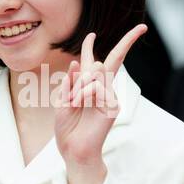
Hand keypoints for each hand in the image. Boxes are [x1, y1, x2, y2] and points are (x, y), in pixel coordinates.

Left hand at [54, 25, 147, 183]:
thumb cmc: (67, 128)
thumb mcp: (62, 101)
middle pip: (109, 60)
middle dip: (115, 46)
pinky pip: (95, 87)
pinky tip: (78, 104)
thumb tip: (77, 63)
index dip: (89, 47)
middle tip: (122, 45)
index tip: (91, 34)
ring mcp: (109, 97)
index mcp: (87, 87)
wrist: (74, 150)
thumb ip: (70, 82)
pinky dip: (82, 93)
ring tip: (73, 102)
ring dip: (78, 86)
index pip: (92, 62)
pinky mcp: (112, 105)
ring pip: (95, 73)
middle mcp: (101, 89)